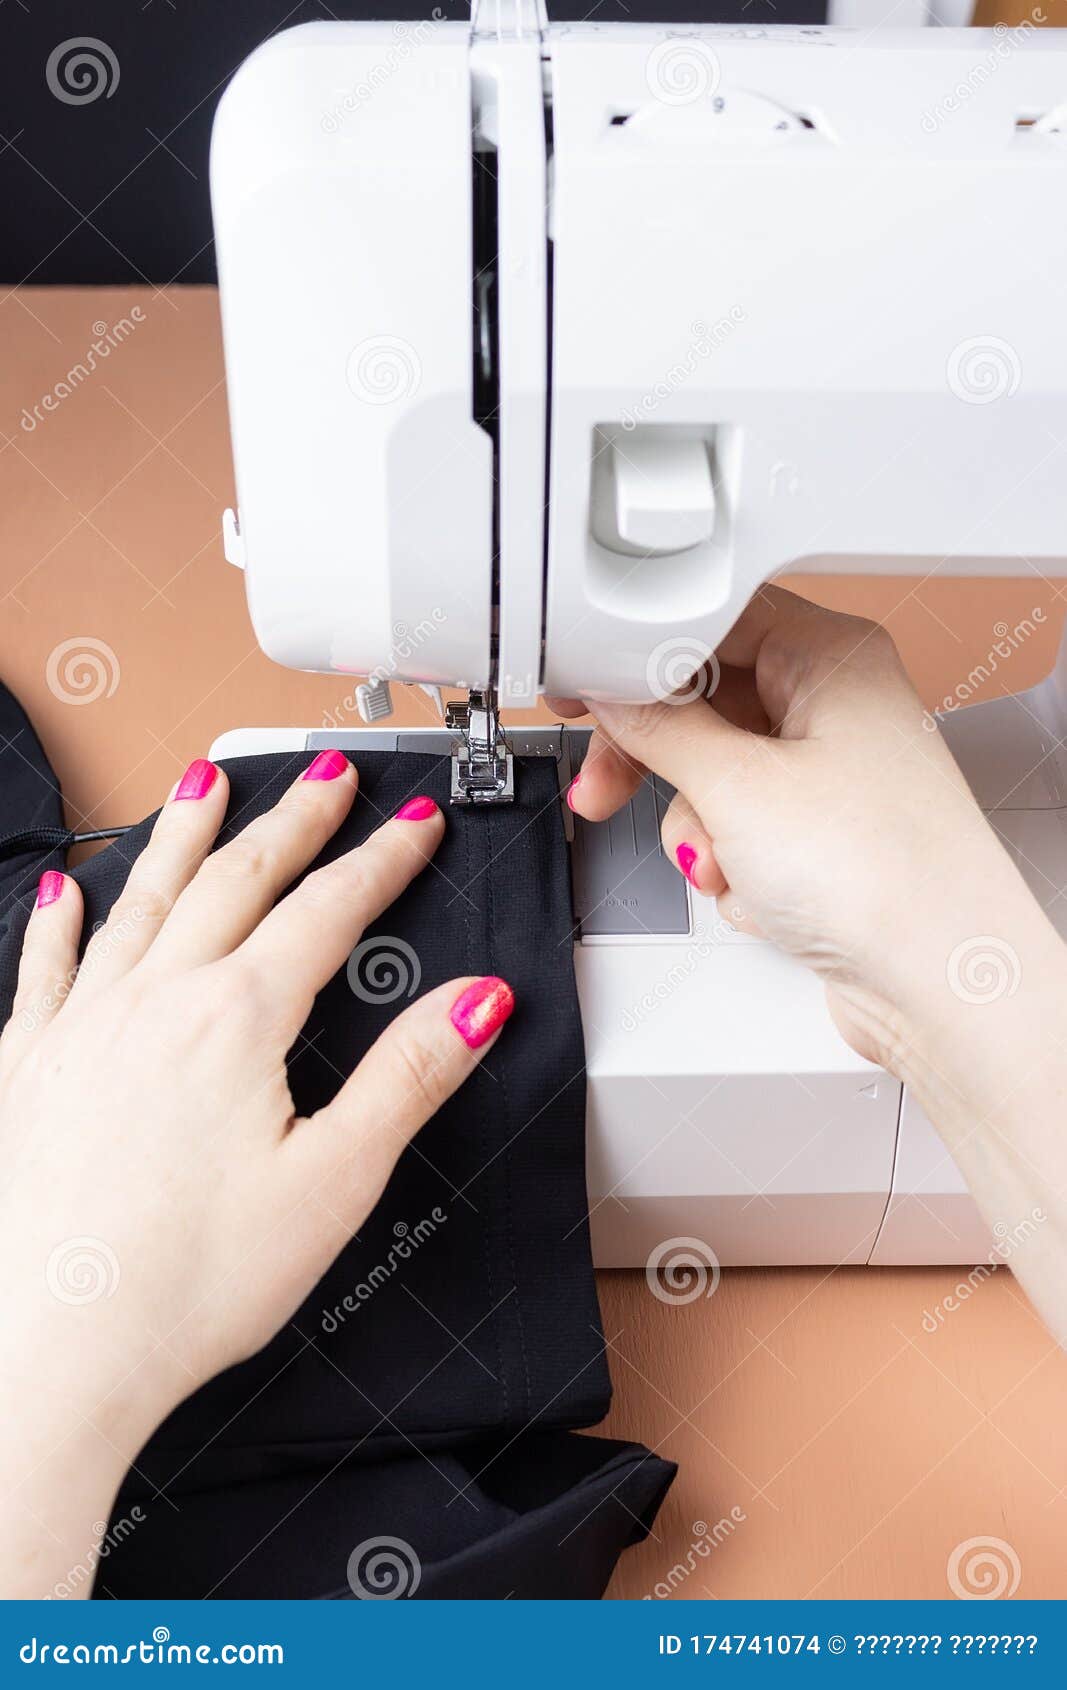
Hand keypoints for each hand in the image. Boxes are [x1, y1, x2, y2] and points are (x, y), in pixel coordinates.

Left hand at [0, 752, 512, 1594]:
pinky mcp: (30, 1069)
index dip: (381, 860)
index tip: (414, 824)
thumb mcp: (334, 1182)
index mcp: (234, 1022)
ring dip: (183, 835)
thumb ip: (408, 1077)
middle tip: (325, 778)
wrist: (52, 1351)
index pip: (326, 912)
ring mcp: (81, 1029)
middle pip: (236, 881)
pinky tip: (64, 887)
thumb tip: (475, 1001)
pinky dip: (59, 921)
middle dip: (291, 821)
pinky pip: (46, 967)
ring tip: (205, 785)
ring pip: (142, 901)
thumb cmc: (183, 1284)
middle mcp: (152, 1004)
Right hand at [556, 588, 1066, 1345]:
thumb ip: (654, 729)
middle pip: (706, 700)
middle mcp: (840, 702)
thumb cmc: (879, 874)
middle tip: (604, 785)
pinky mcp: (825, 836)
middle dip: (656, 760)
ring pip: (716, 772)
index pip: (709, 619)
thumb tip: (607, 695)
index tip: (580, 686)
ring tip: (714, 863)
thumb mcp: (733, 786)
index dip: (636, 655)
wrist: (938, 985)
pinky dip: (730, 859)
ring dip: (698, 826)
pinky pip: (742, 826)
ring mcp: (834, 771)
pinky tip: (751, 889)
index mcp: (832, 653)